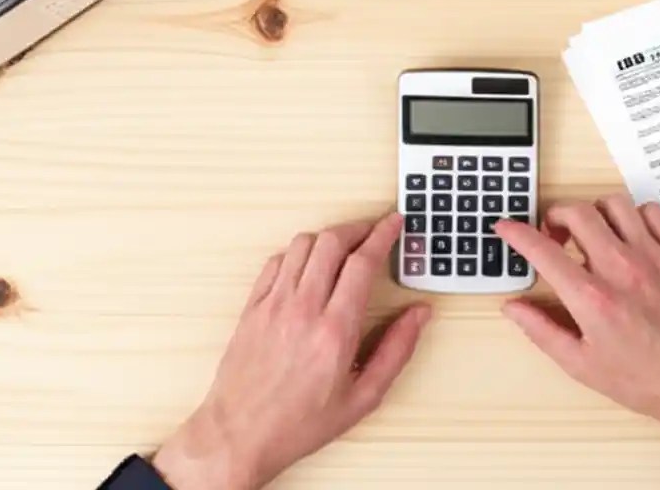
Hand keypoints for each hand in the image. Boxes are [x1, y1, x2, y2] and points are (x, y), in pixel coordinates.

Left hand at [152, 215, 431, 489]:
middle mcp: (303, 310)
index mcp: (335, 331)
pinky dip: (298, 253)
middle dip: (359, 227)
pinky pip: (276, 262)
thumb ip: (397, 351)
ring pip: (303, 245)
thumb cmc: (299, 423)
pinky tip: (309, 264)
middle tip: (373, 229)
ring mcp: (273, 305)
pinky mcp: (252, 307)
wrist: (240, 435)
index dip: (383, 235)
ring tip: (344, 245)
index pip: (363, 263)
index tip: (394, 224)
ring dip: (328, 237)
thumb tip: (419, 315)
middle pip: (332, 242)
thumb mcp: (363, 397)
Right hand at [496, 196, 659, 456]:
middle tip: (553, 236)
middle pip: (577, 213)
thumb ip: (543, 331)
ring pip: (614, 204)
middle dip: (554, 216)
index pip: (542, 250)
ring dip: (594, 213)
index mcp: (592, 299)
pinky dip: (635, 215)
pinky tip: (630, 236)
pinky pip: (654, 212)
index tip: (506, 228)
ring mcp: (654, 258)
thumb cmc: (646, 381)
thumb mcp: (583, 366)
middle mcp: (621, 269)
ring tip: (591, 234)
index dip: (516, 233)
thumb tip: (513, 308)